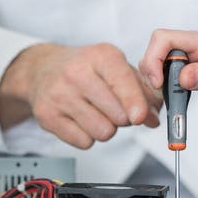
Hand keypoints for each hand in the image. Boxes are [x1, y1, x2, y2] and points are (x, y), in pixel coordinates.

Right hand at [0, 42, 161, 147]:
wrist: (43, 68)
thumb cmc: (86, 68)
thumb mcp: (115, 66)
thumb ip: (142, 90)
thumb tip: (154, 118)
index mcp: (100, 55)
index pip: (122, 82)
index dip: (135, 102)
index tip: (140, 116)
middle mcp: (77, 72)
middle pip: (118, 115)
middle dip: (125, 118)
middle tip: (115, 108)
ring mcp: (59, 94)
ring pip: (103, 131)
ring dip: (107, 128)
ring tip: (97, 112)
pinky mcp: (46, 115)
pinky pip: (84, 142)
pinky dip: (88, 136)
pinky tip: (81, 119)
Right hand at [140, 28, 197, 103]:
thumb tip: (183, 77)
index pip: (164, 38)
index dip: (153, 59)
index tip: (159, 83)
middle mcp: (193, 46)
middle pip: (156, 51)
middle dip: (153, 74)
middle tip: (166, 97)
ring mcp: (191, 57)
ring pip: (159, 63)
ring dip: (160, 83)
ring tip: (174, 102)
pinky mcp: (190, 68)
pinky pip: (169, 75)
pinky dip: (168, 89)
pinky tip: (178, 101)